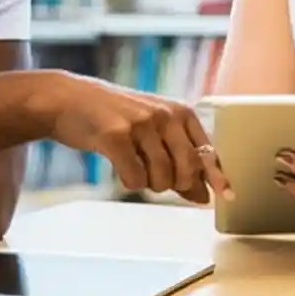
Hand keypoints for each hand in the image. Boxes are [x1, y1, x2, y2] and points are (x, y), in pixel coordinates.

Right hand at [25, 71, 232, 204]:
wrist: (67, 99)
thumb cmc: (114, 118)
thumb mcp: (152, 132)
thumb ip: (178, 160)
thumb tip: (204, 195)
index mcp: (180, 112)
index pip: (206, 150)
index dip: (216, 176)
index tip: (227, 196)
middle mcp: (165, 115)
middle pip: (187, 169)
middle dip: (175, 185)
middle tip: (156, 178)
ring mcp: (141, 124)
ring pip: (161, 177)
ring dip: (149, 184)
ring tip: (134, 166)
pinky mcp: (116, 136)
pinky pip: (135, 178)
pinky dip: (130, 182)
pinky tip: (121, 167)